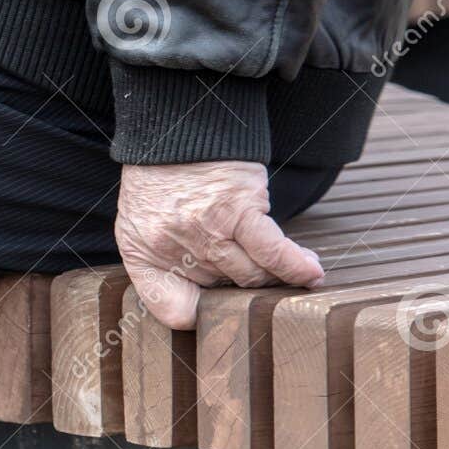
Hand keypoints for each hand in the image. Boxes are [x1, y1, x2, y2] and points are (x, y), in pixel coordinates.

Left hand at [114, 160, 323, 329]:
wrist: (172, 131)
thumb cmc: (157, 185)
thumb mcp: (136, 229)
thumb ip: (158, 265)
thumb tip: (196, 303)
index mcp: (144, 258)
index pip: (174, 311)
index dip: (200, 317)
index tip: (220, 311)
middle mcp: (175, 250)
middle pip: (224, 293)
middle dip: (244, 290)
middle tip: (261, 282)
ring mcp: (208, 232)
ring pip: (252, 275)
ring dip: (275, 279)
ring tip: (296, 280)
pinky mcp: (239, 210)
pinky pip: (272, 249)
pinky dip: (295, 265)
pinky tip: (311, 274)